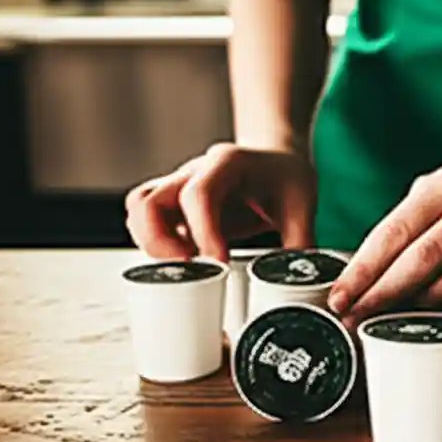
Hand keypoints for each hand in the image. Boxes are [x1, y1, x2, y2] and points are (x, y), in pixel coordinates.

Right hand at [125, 143, 315, 260]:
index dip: (203, 231)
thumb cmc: (284, 177)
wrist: (275, 160)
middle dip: (161, 242)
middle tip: (192, 268)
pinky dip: (154, 244)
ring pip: (138, 209)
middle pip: (149, 200)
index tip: (218, 263)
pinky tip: (184, 260)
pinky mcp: (173, 206)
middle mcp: (194, 172)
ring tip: (185, 266)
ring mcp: (178, 186)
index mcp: (228, 163)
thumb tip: (294, 281)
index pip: (200, 194)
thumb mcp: (303, 204)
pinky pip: (144, 221)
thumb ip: (300, 242)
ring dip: (151, 243)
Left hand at [328, 157, 441, 321]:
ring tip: (386, 319)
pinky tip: (429, 314)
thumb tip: (369, 272)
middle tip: (353, 317)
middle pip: (418, 261)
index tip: (340, 295)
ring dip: (414, 307)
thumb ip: (410, 223)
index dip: (362, 269)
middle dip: (380, 295)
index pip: (393, 232)